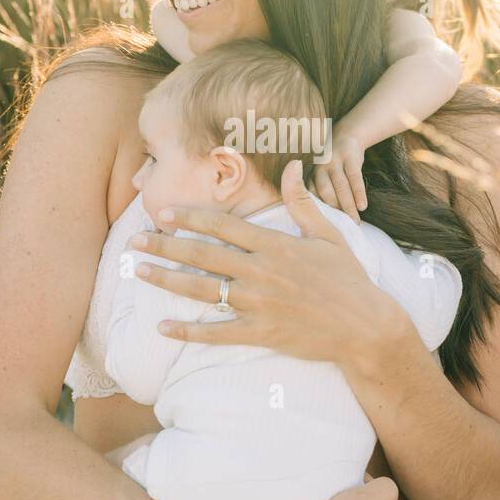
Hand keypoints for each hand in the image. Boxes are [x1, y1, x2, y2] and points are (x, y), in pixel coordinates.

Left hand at [128, 160, 400, 365]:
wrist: (364, 326)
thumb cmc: (348, 278)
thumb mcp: (328, 234)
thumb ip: (303, 201)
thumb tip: (294, 166)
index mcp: (275, 245)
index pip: (223, 226)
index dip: (189, 218)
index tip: (163, 213)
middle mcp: (261, 272)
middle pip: (202, 255)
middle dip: (165, 246)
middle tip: (135, 241)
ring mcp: (258, 304)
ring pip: (202, 290)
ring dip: (167, 281)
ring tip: (139, 273)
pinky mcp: (260, 333)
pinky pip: (216, 332)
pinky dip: (187, 331)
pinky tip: (162, 327)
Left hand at [311, 131, 366, 221]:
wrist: (348, 136)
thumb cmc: (335, 167)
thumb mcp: (324, 177)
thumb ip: (322, 196)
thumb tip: (326, 225)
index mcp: (311, 175)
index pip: (312, 198)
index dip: (319, 214)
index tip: (327, 230)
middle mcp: (320, 168)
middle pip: (325, 193)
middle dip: (334, 212)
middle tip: (343, 229)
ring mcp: (334, 161)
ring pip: (340, 186)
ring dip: (348, 205)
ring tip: (355, 221)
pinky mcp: (350, 157)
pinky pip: (354, 177)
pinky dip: (359, 193)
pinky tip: (363, 207)